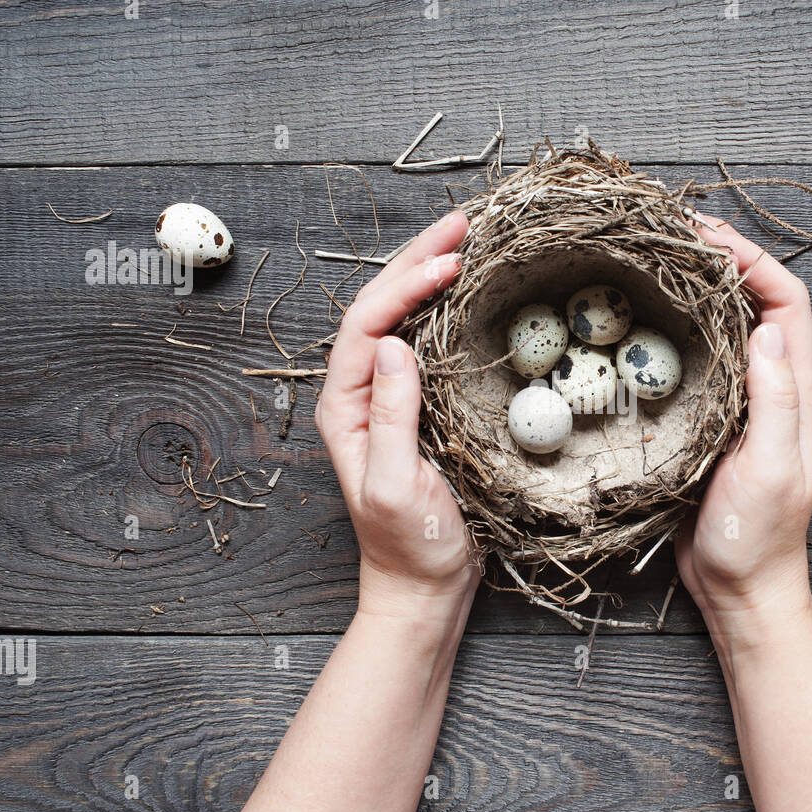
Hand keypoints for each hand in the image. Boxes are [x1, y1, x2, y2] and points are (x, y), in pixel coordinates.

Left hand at [315, 210, 481, 616]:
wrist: (422, 588)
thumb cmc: (410, 547)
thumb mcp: (399, 485)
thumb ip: (391, 417)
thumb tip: (395, 345)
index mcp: (344, 409)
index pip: (367, 325)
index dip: (406, 286)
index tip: (451, 262)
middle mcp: (359, 396)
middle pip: (379, 308)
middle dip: (415, 260)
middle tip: (461, 223)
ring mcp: (387, 401)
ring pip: (401, 320)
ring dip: (427, 276)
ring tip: (465, 240)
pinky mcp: (416, 410)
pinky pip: (426, 344)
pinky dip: (445, 310)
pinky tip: (468, 294)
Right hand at [675, 215, 811, 636]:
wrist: (739, 590)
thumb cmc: (758, 539)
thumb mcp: (771, 468)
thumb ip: (775, 400)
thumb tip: (767, 328)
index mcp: (794, 391)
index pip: (786, 302)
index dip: (753, 260)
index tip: (706, 235)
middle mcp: (769, 387)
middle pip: (752, 302)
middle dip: (718, 259)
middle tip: (668, 233)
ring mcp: (736, 404)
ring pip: (719, 328)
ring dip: (691, 290)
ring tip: (648, 263)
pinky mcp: (705, 422)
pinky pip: (690, 363)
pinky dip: (667, 333)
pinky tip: (633, 327)